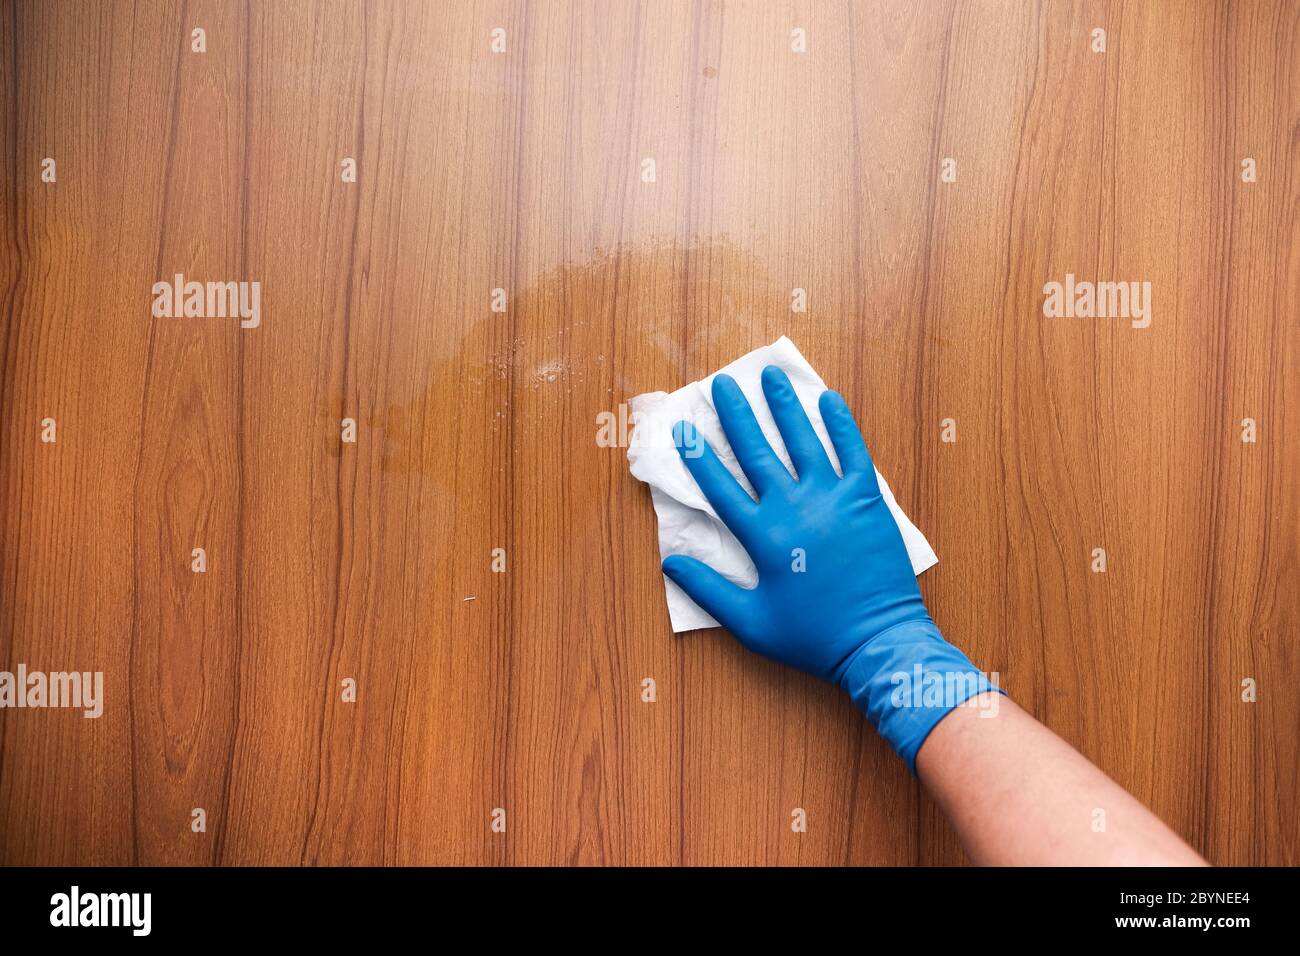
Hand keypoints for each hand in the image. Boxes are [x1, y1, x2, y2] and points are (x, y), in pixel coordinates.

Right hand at [663, 366, 999, 770]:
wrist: (876, 642)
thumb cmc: (811, 637)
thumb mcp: (750, 623)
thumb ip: (708, 590)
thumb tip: (669, 563)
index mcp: (762, 536)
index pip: (721, 488)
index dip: (699, 457)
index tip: (684, 430)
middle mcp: (793, 507)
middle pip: (757, 452)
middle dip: (737, 416)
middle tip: (723, 385)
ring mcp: (832, 498)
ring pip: (803, 441)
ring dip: (784, 406)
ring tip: (770, 376)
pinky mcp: (867, 499)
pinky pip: (853, 451)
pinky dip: (841, 424)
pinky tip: (829, 398)